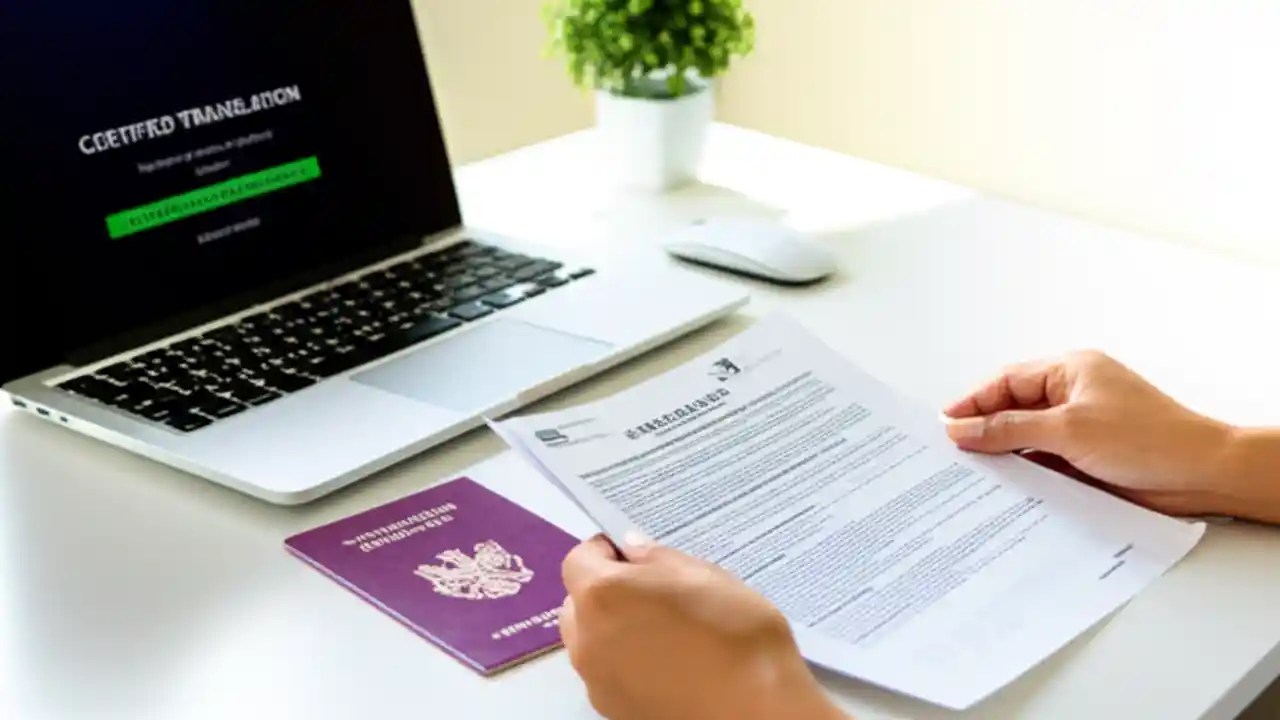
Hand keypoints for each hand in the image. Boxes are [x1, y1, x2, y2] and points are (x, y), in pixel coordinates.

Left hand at [559, 536, 846, 719]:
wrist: (756, 708)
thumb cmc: (736, 634)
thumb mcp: (704, 574)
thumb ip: (657, 559)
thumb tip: (633, 550)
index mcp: (604, 595)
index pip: (580, 559)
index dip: (605, 551)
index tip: (634, 555)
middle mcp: (588, 638)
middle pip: (577, 603)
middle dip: (605, 591)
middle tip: (651, 592)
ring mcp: (596, 680)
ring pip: (589, 640)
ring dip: (611, 627)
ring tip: (661, 631)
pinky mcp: (612, 709)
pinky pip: (606, 673)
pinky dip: (623, 662)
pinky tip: (665, 663)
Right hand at [942, 350, 1238, 516]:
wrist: (1201, 475)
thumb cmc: (1149, 439)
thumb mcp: (1067, 430)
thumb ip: (1009, 429)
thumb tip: (964, 429)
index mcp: (1070, 371)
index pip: (1007, 382)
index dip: (973, 402)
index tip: (945, 425)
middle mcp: (1073, 396)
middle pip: (1013, 410)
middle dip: (984, 430)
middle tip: (953, 453)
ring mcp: (1081, 428)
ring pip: (1027, 439)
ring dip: (1006, 457)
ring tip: (974, 476)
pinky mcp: (1088, 458)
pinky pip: (1045, 463)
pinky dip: (1027, 474)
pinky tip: (1009, 490)